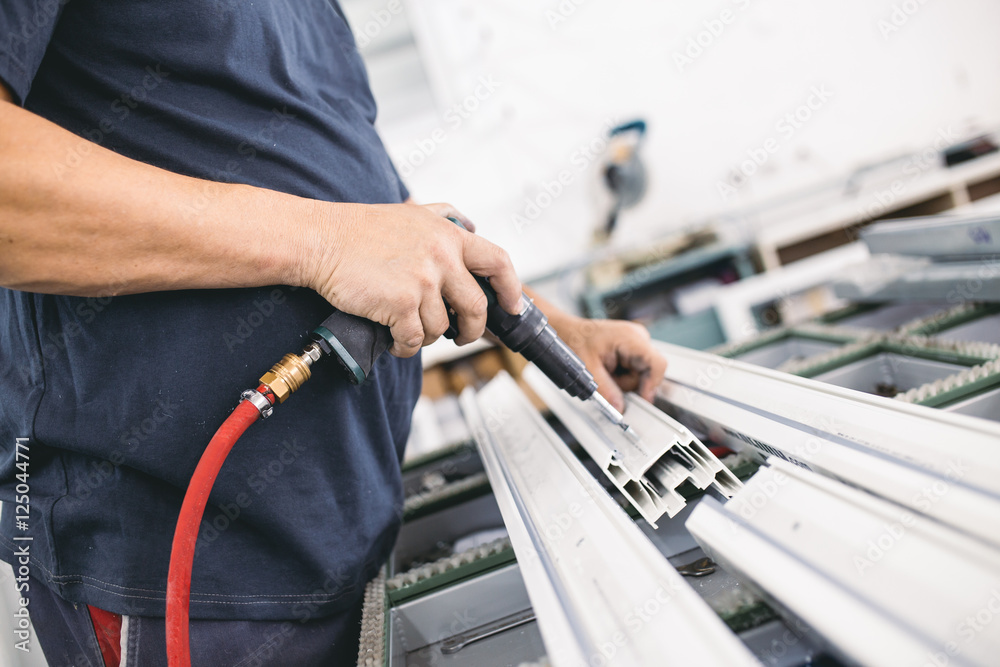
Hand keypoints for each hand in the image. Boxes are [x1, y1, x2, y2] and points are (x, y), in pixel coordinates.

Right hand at [306, 202, 521, 357]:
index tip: (511, 307)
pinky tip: (395, 339)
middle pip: (476, 307)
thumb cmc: (360, 229)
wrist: (321, 239)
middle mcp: (442, 257)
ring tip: (409, 329)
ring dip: (426, 336)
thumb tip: (469, 225)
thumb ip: (445, 217)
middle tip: (461, 336)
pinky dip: (406, 346)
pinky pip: (414, 339)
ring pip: (441, 328)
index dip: (510, 290)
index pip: (498, 263)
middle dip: (471, 329)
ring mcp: (423, 281)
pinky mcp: (401, 304)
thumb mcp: (412, 212)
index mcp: (449, 235)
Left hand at [554, 316, 667, 411]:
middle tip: (607, 379)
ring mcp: (637, 342)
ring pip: (640, 375)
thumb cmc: (574, 340)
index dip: (652, 385)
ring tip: (604, 372)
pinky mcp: (632, 349)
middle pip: (648, 373)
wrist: (567, 331)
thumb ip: (605, 391)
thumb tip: (619, 409)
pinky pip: (634, 371)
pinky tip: (608, 370)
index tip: (641, 400)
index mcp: (631, 338)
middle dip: (627, 383)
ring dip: (622, 380)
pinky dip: (621, 376)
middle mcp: (639, 337)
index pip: (657, 364)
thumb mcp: (588, 369)